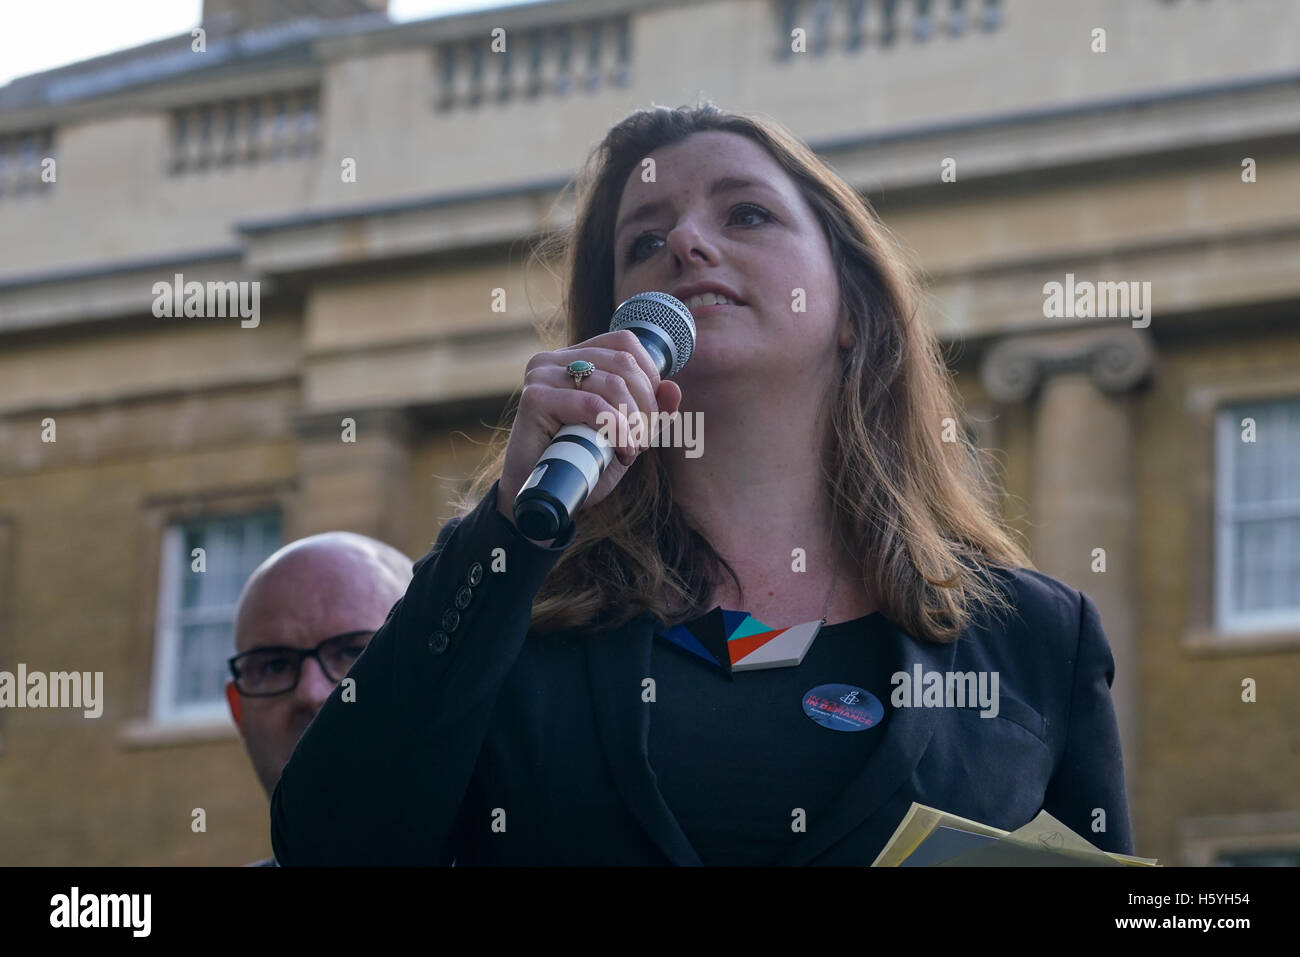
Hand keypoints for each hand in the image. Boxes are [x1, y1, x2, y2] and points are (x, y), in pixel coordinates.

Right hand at [496, 329, 682, 530]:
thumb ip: (652, 412)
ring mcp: (542, 375)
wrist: (545, 496)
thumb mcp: (627, 435)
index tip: (651, 414)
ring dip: (634, 422)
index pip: (625, 342)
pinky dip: (617, 430)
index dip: (650, 376)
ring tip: (631, 448)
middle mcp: (554, 360)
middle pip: (624, 362)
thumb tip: (674, 388)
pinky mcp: (535, 398)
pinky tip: (622, 451)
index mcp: (574, 358)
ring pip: (612, 384)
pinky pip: (592, 405)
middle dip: (646, 405)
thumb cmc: (582, 464)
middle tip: (642, 440)